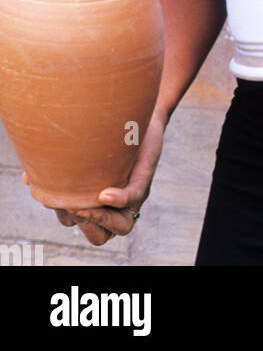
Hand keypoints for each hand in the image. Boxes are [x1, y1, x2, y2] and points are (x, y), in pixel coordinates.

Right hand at [24, 108, 166, 246]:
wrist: (137, 113)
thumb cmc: (104, 136)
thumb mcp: (80, 154)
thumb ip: (58, 170)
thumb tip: (29, 179)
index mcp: (98, 203)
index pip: (82, 227)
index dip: (67, 218)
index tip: (53, 197)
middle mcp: (118, 205)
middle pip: (100, 236)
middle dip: (84, 224)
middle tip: (70, 204)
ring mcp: (133, 194)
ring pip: (122, 226)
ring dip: (100, 219)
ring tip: (82, 204)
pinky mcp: (145, 176)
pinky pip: (134, 195)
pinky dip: (119, 198)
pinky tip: (105, 194)